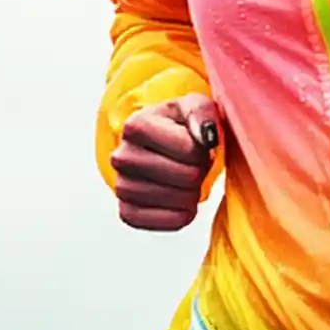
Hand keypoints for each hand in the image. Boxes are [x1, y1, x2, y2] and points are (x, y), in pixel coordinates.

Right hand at [110, 93, 220, 231]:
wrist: (158, 147)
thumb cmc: (179, 125)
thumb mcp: (193, 106)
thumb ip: (202, 114)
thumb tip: (208, 137)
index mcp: (136, 126)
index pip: (190, 150)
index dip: (204, 151)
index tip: (197, 145)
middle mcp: (122, 157)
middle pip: (187, 178)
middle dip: (199, 172)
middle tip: (193, 164)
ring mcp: (122, 187)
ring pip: (178, 202)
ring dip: (193, 194)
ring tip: (186, 180)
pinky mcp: (127, 212)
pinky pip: (166, 223)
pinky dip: (182, 216)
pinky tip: (180, 201)